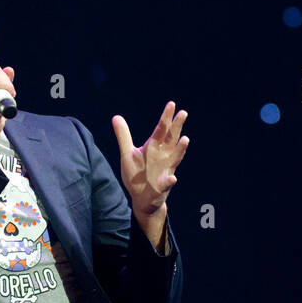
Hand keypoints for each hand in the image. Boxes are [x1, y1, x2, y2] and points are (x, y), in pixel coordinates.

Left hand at [111, 101, 188, 216]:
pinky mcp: (163, 186)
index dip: (165, 117)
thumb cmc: (137, 174)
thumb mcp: (128, 154)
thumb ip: (123, 136)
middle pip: (171, 139)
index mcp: (154, 147)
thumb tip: (116, 116)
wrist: (141, 198)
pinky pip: (167, 183)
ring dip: (180, 149)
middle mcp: (163, 156)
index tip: (171, 104)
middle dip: (176, 127)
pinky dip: (170, 181)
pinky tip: (173, 178)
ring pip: (175, 158)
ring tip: (186, 139)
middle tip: (183, 113)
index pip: (160, 130)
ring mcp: (165, 170)